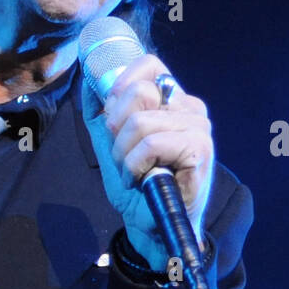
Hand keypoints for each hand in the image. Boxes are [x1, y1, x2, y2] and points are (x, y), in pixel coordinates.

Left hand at [81, 54, 214, 271]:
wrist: (149, 223)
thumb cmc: (136, 183)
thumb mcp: (110, 143)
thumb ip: (100, 111)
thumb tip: (89, 81)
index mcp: (173, 100)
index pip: (149, 65)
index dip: (121, 85)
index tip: (112, 117)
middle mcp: (190, 108)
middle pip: (139, 93)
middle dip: (117, 129)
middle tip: (123, 154)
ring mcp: (199, 128)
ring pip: (140, 122)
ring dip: (124, 154)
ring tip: (133, 172)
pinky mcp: (199, 150)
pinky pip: (151, 145)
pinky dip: (135, 166)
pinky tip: (143, 179)